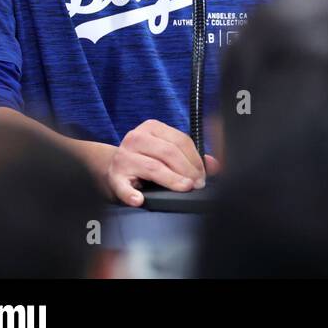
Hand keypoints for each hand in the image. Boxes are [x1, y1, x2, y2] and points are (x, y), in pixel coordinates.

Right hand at [101, 119, 218, 206]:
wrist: (112, 167)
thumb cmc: (145, 158)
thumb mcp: (165, 150)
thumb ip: (189, 155)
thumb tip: (215, 165)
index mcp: (151, 127)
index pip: (180, 140)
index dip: (195, 158)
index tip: (203, 174)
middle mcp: (136, 138)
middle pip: (169, 153)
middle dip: (187, 170)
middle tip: (197, 184)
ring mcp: (123, 157)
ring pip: (153, 167)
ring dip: (172, 180)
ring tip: (184, 187)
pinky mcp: (114, 176)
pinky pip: (123, 187)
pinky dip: (131, 194)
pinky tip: (139, 200)